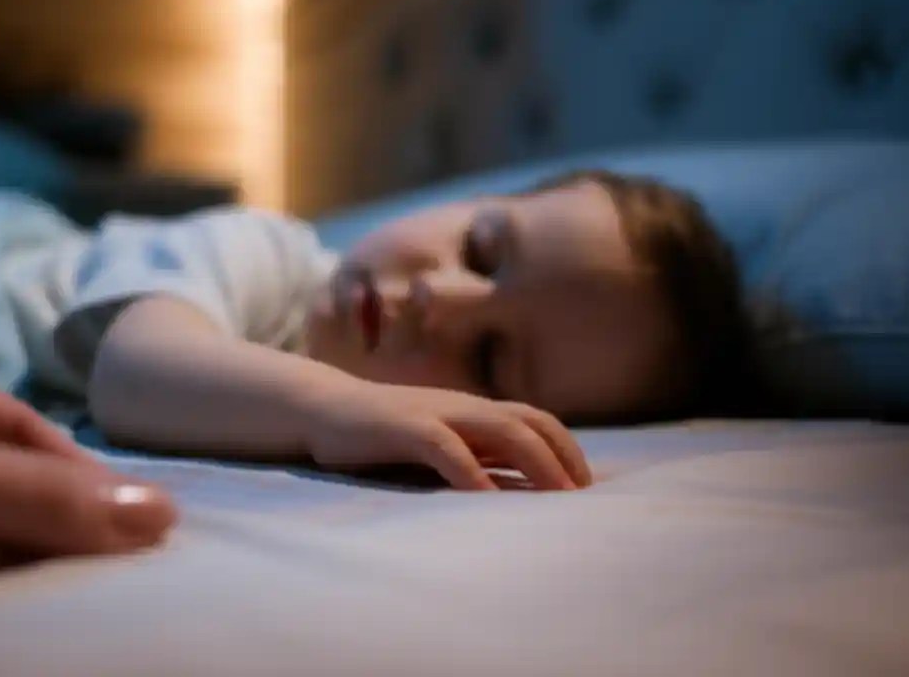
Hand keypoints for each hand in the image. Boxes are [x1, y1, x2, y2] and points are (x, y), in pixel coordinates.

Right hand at [306, 381, 591, 490]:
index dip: (567, 450)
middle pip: (532, 422)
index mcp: (472, 410)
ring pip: (504, 429)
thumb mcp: (435, 446)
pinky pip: (449, 449)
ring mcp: (437, 413)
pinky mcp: (407, 427)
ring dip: (537, 464)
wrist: (323, 410)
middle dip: (564, 459)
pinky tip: (488, 502)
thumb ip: (472, 459)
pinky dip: (473, 475)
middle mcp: (464, 406)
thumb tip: (513, 491)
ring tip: (556, 500)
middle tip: (583, 499)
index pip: (537, 421)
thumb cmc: (381, 435)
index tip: (585, 489)